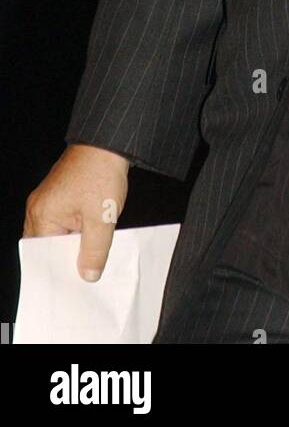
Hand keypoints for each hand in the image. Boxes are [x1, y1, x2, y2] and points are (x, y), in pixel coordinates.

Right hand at [24, 144, 130, 281]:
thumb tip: (88, 275)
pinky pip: (66, 220)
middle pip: (49, 245)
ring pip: (60, 232)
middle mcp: (40, 207)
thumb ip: (94, 250)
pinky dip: (79, 229)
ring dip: (76, 243)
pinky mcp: (63, 193)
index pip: (42, 255)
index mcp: (41, 214)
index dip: (57, 270)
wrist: (109, 142)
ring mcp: (51, 199)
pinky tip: (95, 237)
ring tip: (92, 258)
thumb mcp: (101, 218)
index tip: (72, 284)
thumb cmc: (100, 172)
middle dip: (67, 258)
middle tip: (85, 275)